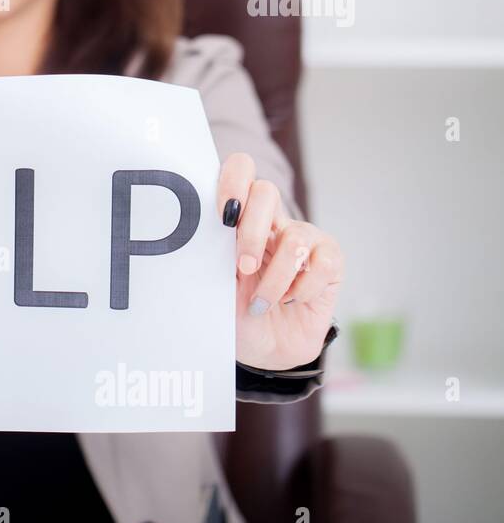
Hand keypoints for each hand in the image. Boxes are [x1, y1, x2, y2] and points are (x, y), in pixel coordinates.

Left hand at [218, 152, 342, 370]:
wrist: (264, 350)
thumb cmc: (234, 314)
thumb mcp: (213, 285)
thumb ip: (209, 254)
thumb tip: (192, 235)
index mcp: (238, 218)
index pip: (240, 171)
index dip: (233, 180)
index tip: (222, 213)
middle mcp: (272, 222)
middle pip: (266, 192)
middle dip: (251, 232)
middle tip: (242, 268)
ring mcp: (304, 238)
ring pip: (294, 236)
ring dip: (274, 277)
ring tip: (261, 304)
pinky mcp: (330, 262)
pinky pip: (322, 263)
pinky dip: (302, 288)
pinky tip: (290, 301)